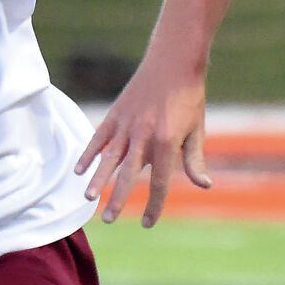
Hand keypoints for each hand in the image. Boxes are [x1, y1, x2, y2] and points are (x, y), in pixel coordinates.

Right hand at [76, 62, 210, 227]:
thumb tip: (204, 186)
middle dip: (117, 199)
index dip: (154, 205)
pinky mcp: (116, 113)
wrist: (175, 61)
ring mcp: (127, 124)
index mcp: (167, 143)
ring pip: (109, 158)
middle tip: (108, 220)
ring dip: (97, 179)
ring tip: (88, 198)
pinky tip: (79, 170)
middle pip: (128, 175)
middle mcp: (144, 136)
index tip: (148, 223)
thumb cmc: (189, 98)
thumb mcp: (197, 130)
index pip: (159, 182)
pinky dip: (89, 153)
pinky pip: (99, 137)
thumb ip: (195, 160)